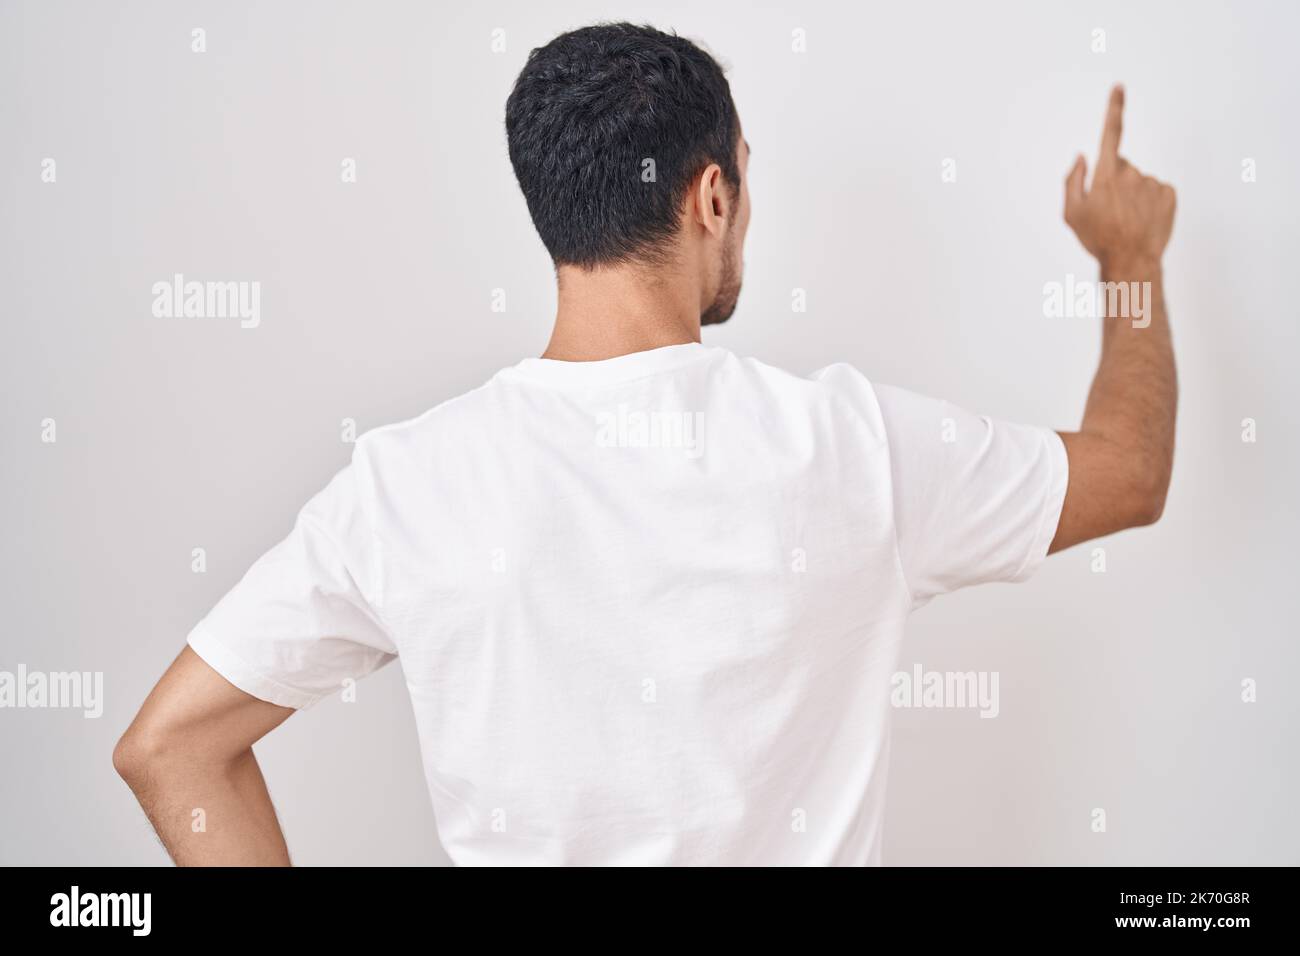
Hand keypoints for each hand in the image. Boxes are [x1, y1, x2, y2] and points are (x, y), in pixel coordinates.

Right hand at [1064, 85, 1175, 271]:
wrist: (1130, 261)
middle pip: (1120, 167)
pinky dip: (1149, 203)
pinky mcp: (1169, 194)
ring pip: (1139, 181)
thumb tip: (1082, 156)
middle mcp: (1131, 173)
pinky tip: (1142, 221)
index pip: (1111, 134)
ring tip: (1126, 221)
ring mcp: (1152, 183)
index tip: (1119, 87)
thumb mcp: (1070, 213)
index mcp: (1105, 175)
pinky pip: (1156, 192)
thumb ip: (1072, 180)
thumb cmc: (1097, 238)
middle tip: (1108, 212)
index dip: (1114, 108)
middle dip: (1114, 182)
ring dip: (1132, 196)